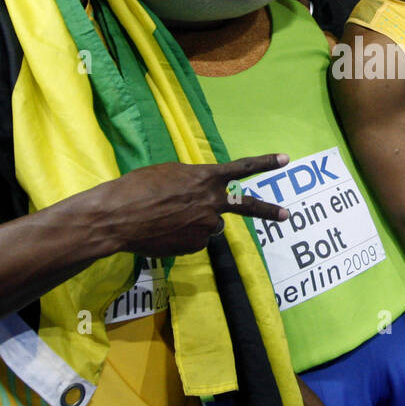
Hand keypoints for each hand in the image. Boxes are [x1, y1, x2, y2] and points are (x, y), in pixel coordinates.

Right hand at [101, 154, 289, 257]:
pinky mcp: (195, 246)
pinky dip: (183, 236)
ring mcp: (205, 226)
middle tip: (286, 215)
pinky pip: (195, 240)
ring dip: (197, 222)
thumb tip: (202, 196)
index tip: (285, 159)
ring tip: (169, 218)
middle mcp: (211, 202)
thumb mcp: (169, 174)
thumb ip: (193, 182)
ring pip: (210, 224)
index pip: (242, 168)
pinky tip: (164, 231)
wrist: (118, 217)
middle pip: (246, 206)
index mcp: (205, 178)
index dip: (264, 163)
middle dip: (268, 210)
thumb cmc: (137, 188)